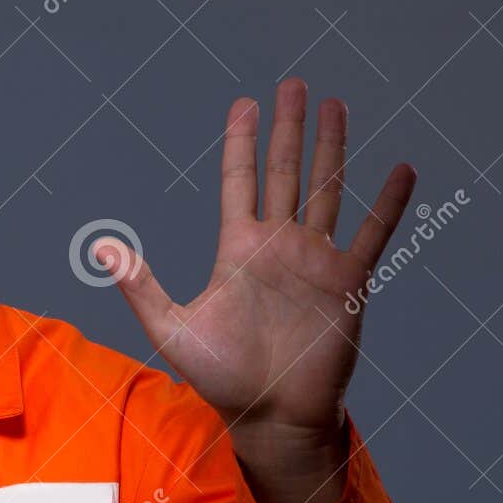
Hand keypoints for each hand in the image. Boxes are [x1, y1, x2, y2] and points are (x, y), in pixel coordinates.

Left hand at [98, 77, 416, 444]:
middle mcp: (278, 247)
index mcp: (238, 250)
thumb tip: (100, 248)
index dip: (241, 143)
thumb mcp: (171, 329)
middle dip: (289, 129)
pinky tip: (401, 169)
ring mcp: (316, 262)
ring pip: (328, 190)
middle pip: (286, 173)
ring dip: (333, 148)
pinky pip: (372, 235)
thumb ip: (140, 286)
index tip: (244, 102)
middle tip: (293, 84)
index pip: (240, 181)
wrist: (272, 417)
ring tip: (336, 105)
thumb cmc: (221, 380)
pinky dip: (388, 203)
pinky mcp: (348, 283)